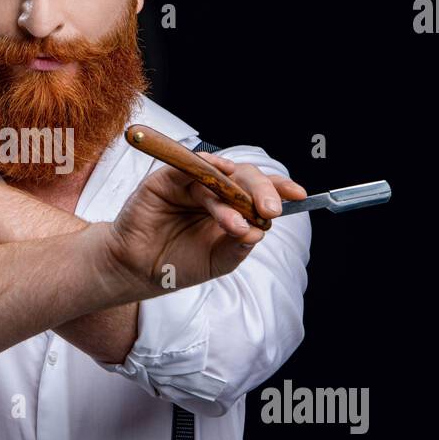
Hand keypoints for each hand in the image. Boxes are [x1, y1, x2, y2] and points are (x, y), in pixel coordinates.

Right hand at [104, 152, 307, 296]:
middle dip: (262, 191)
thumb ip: (238, 246)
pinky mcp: (168, 178)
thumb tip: (260, 231)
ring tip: (236, 227)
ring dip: (233, 198)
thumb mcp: (218, 261)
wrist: (137, 270)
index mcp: (230, 207)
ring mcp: (191, 183)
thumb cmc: (176, 263)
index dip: (279, 188)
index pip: (259, 192)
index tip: (300, 196)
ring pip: (221, 176)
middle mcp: (213, 191)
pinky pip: (190, 169)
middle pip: (245, 178)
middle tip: (271, 210)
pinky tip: (219, 197)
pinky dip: (207, 179)